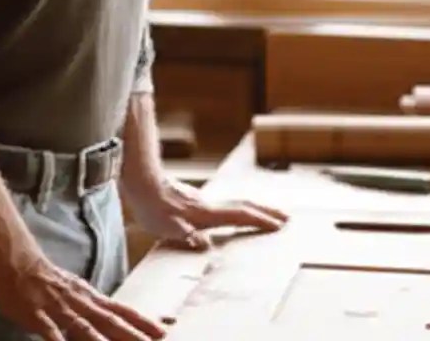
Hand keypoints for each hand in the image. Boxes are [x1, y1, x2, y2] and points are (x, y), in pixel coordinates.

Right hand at [0, 248, 166, 340]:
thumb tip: (113, 323)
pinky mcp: (37, 315)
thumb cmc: (47, 282)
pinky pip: (51, 333)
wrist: (18, 264)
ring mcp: (59, 309)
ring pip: (85, 328)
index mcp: (90, 297)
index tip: (162, 331)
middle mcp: (80, 303)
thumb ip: (94, 308)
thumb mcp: (77, 292)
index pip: (121, 311)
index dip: (141, 322)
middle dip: (131, 335)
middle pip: (110, 321)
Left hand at [123, 177, 289, 250]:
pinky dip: (240, 208)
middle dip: (266, 211)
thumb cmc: (152, 207)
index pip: (239, 216)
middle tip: (287, 217)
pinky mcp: (197, 200)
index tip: (279, 225)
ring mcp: (204, 200)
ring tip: (269, 214)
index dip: (260, 221)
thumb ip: (186, 235)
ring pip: (236, 203)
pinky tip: (236, 214)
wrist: (142, 182)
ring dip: (255, 208)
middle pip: (244, 206)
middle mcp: (210, 204)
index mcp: (206, 213)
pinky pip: (226, 204)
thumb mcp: (165, 227)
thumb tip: (205, 246)